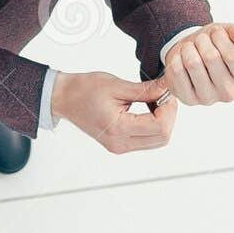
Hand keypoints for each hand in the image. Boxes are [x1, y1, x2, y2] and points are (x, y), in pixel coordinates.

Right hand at [51, 69, 177, 153]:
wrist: (64, 98)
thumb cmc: (85, 89)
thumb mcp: (116, 85)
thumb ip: (145, 90)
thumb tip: (167, 87)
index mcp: (118, 129)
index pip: (159, 127)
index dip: (168, 108)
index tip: (165, 91)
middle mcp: (121, 144)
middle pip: (162, 138)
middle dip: (169, 115)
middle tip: (163, 94)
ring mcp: (120, 147)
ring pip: (157, 141)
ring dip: (163, 120)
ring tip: (155, 99)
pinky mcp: (120, 145)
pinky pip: (147, 140)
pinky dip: (154, 125)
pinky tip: (148, 108)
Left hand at [163, 23, 233, 104]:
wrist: (190, 54)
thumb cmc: (212, 45)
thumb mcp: (226, 34)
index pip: (233, 56)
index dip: (220, 37)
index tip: (215, 32)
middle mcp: (229, 93)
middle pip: (211, 57)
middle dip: (202, 41)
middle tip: (200, 40)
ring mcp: (208, 99)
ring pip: (192, 63)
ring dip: (188, 48)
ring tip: (190, 48)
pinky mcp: (188, 100)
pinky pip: (176, 71)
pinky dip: (176, 58)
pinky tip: (181, 59)